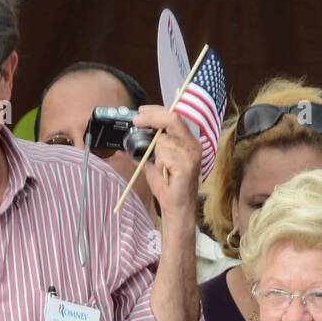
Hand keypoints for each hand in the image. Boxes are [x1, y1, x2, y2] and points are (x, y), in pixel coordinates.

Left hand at [134, 104, 200, 221]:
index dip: (156, 111)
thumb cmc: (168, 188)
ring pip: (163, 140)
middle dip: (151, 117)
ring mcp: (192, 155)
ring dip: (156, 154)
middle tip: (137, 120)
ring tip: (162, 168)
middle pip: (172, 120)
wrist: (176, 209)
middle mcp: (193, 146)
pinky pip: (164, 155)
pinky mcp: (187, 166)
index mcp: (188, 142)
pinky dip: (159, 163)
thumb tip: (128, 144)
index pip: (174, 117)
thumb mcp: (153, 165)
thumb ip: (145, 152)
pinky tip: (166, 174)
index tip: (141, 112)